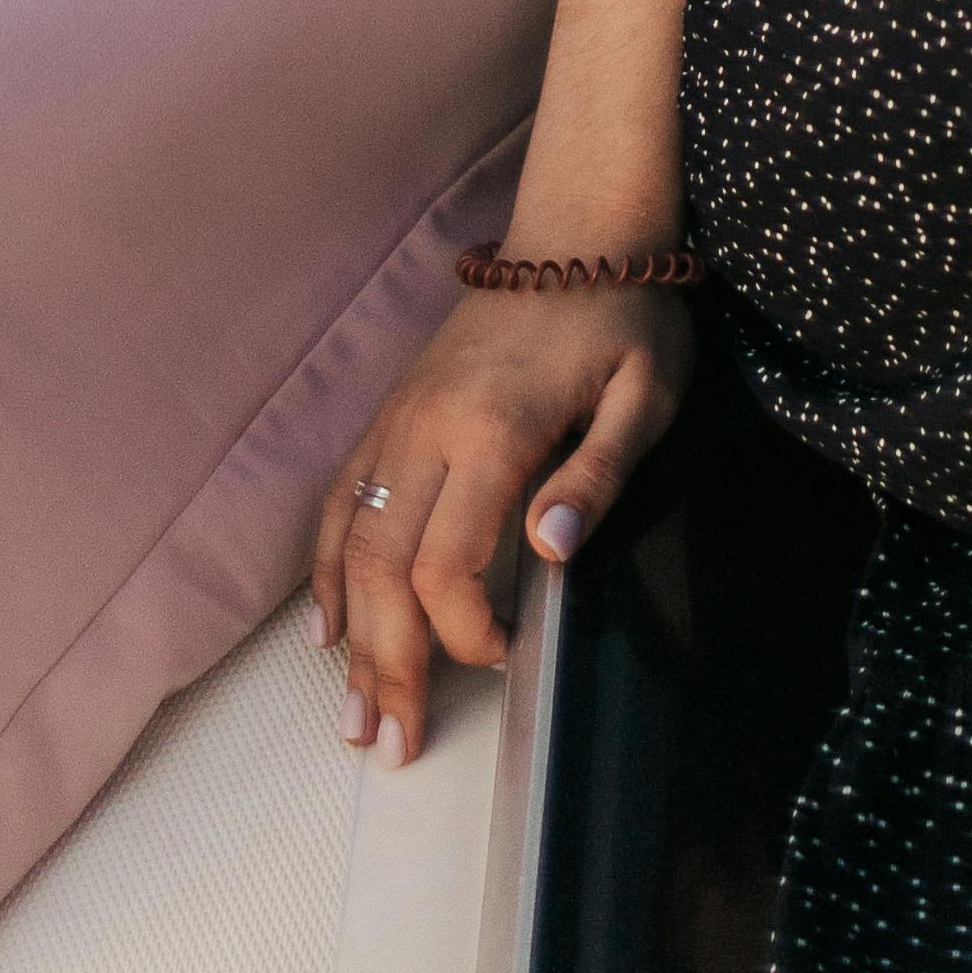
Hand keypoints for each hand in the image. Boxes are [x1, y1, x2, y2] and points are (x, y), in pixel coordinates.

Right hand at [313, 284, 688, 756]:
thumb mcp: (647, 388)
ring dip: (347, 636)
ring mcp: (399, 419)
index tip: (503, 656)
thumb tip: (552, 550)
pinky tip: (325, 627)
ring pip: (349, 541)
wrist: (576, 226)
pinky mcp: (391, 411)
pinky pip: (340, 497)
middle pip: (382, 568)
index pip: (447, 562)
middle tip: (390, 747)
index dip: (463, 630)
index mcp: (493, 429)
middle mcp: (428, 428)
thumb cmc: (623, 313)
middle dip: (384, 666)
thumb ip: (600, 472)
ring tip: (349, 718)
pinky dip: (324, 568)